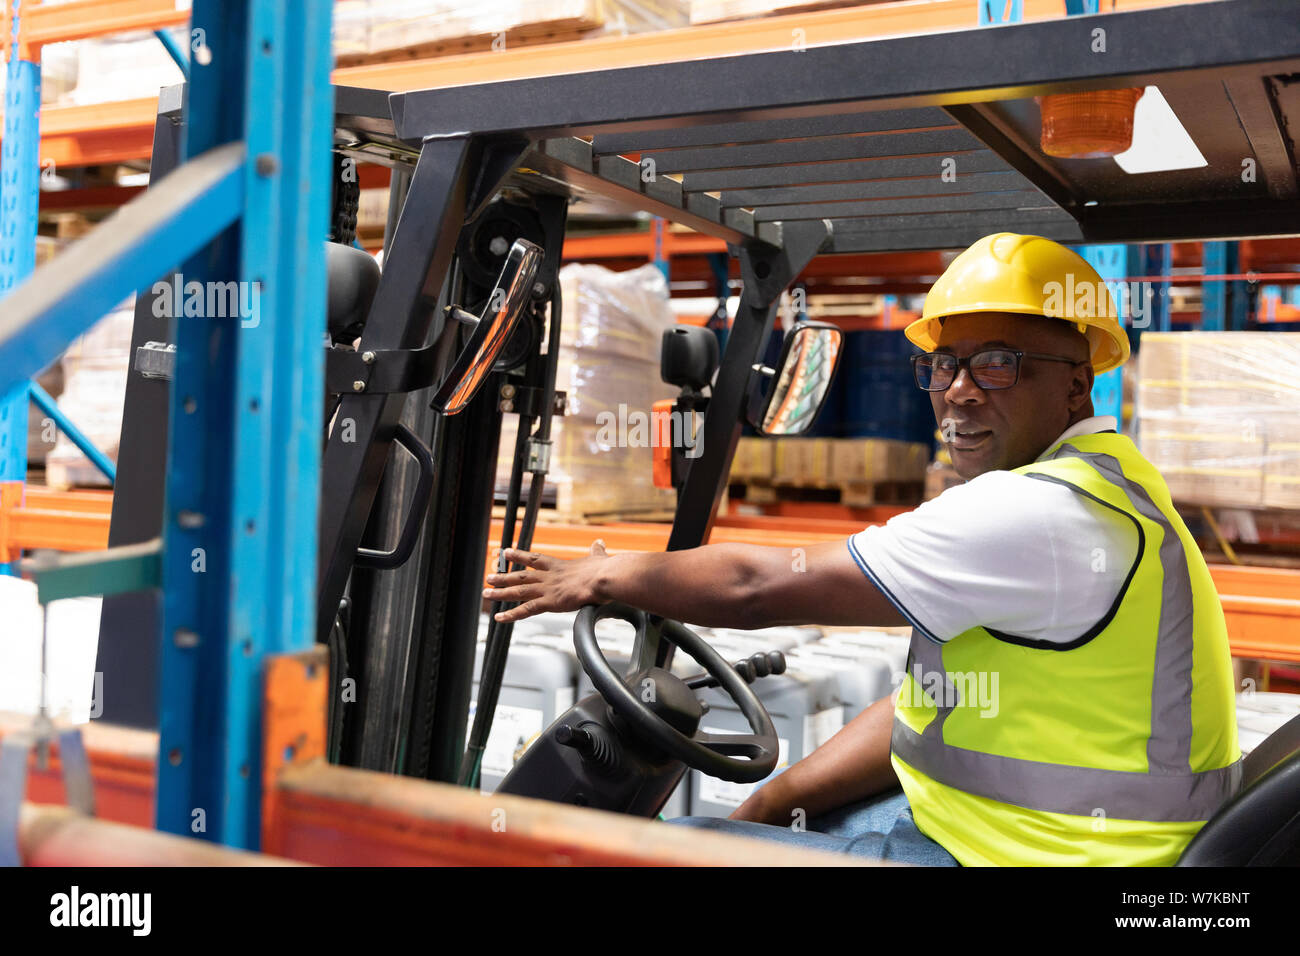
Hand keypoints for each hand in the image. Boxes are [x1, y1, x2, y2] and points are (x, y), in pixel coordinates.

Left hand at [482, 539, 610, 623]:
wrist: (605, 577)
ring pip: (518, 590)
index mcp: (560, 566)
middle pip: (521, 575)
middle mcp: (549, 576)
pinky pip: (526, 610)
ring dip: (500, 592)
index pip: (535, 558)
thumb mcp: (599, 557)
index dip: (519, 556)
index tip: (505, 552)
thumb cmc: (605, 570)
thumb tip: (600, 544)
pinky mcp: (550, 602)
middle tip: (489, 576)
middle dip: (504, 576)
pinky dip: (511, 614)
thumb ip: (597, 551)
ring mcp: (548, 589)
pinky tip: (498, 618)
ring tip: (486, 593)